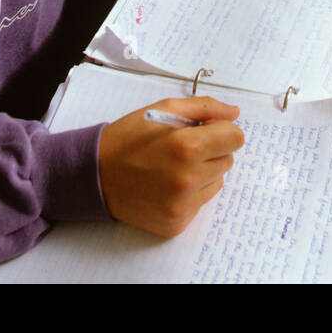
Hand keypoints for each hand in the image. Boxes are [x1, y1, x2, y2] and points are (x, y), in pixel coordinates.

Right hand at [98, 97, 243, 236]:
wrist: (95, 174)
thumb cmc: (130, 137)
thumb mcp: (164, 109)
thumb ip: (204, 108)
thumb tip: (234, 114)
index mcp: (187, 147)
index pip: (235, 138)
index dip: (222, 130)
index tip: (206, 130)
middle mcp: (188, 180)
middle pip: (228, 160)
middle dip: (211, 150)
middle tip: (183, 147)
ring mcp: (182, 206)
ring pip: (216, 182)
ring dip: (203, 172)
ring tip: (173, 166)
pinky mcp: (176, 224)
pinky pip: (201, 203)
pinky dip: (190, 193)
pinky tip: (167, 185)